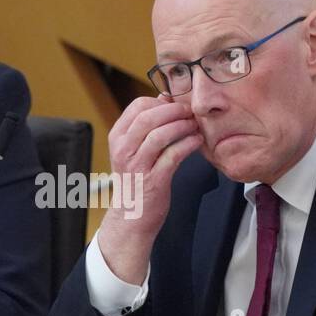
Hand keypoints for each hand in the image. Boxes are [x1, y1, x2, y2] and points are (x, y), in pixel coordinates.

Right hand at [97, 96, 203, 283]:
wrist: (131, 217)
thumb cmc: (136, 180)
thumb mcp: (133, 150)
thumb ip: (146, 126)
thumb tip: (165, 98)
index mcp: (118, 137)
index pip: (137, 106)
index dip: (160, 101)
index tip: (176, 105)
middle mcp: (124, 150)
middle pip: (148, 117)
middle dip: (174, 111)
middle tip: (190, 112)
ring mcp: (137, 166)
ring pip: (159, 135)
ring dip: (182, 126)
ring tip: (195, 126)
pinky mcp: (153, 180)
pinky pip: (173, 155)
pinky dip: (188, 144)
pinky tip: (197, 141)